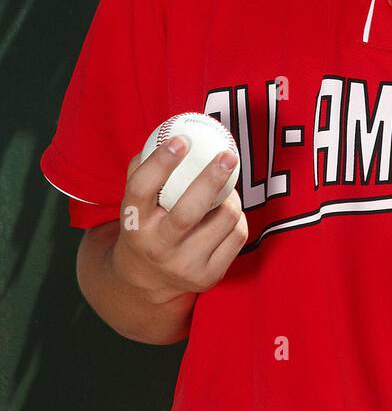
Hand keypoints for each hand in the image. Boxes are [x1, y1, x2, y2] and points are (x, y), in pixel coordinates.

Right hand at [112, 138, 248, 302]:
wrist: (146, 280)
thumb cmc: (146, 224)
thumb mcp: (135, 202)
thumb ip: (144, 167)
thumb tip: (169, 130)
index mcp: (134, 223)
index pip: (142, 189)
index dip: (161, 162)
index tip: (181, 139)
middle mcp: (157, 247)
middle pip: (188, 211)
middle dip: (211, 180)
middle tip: (228, 156)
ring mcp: (185, 265)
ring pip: (224, 219)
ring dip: (231, 197)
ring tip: (226, 189)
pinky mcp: (209, 277)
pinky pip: (238, 236)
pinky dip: (237, 218)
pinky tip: (226, 214)